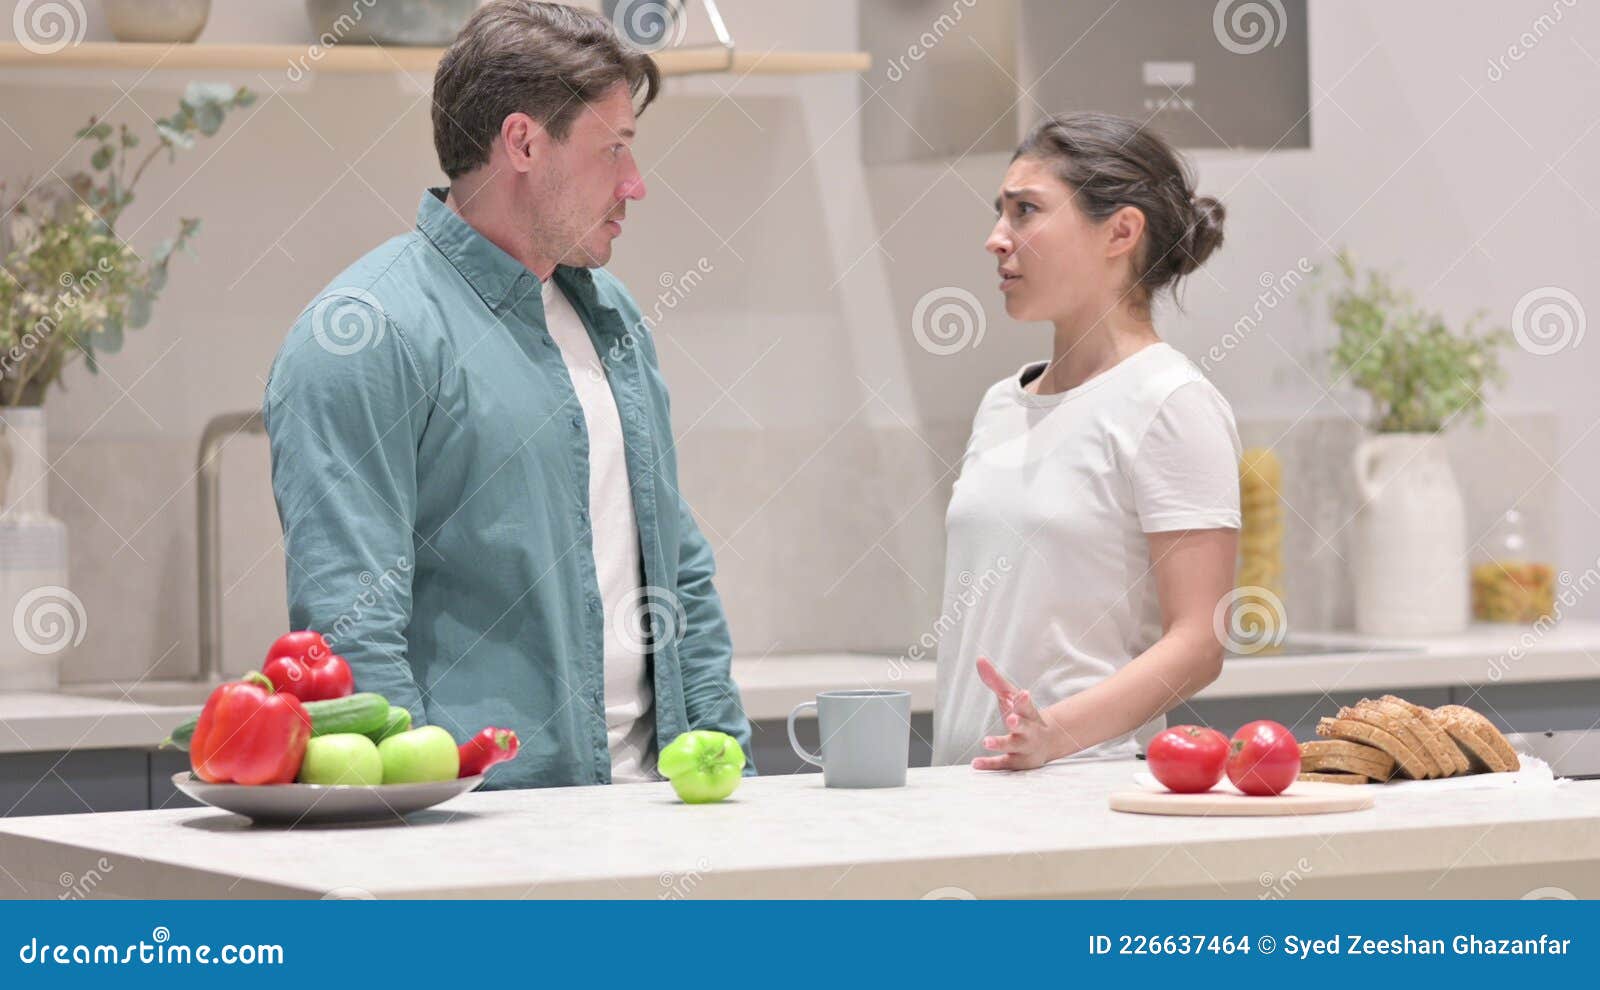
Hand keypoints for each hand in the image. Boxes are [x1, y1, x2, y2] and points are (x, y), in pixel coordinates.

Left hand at [972, 656, 1068, 770]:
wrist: (1046, 742)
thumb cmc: (1023, 715)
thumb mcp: (1011, 696)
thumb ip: (994, 680)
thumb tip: (979, 660)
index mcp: (1029, 713)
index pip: (1026, 705)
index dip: (1023, 700)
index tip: (1022, 693)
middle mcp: (1030, 731)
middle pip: (1025, 727)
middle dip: (1019, 723)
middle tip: (1010, 719)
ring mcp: (1025, 748)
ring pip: (1014, 747)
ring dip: (1001, 744)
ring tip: (986, 741)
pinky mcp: (1018, 762)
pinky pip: (1003, 764)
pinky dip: (990, 764)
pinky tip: (976, 763)